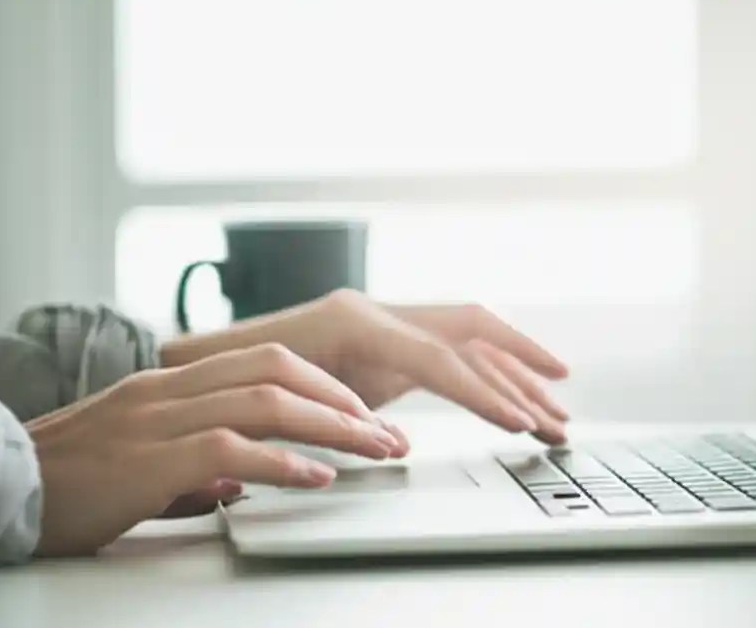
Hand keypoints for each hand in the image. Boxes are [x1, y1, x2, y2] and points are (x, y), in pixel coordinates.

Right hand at [26, 343, 400, 555]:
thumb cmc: (65, 479)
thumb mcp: (137, 457)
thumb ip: (193, 460)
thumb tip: (240, 478)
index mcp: (170, 382)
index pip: (265, 360)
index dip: (323, 381)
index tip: (362, 409)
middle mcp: (170, 389)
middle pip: (279, 371)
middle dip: (343, 398)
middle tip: (386, 429)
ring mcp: (159, 419)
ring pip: (268, 403)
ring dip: (332, 426)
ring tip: (373, 449)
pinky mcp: (149, 459)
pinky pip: (233, 450)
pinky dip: (285, 463)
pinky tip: (318, 479)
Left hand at [161, 291, 570, 444]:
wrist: (195, 361)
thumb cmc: (228, 381)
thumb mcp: (277, 402)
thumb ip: (339, 419)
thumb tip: (396, 444)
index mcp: (353, 321)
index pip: (440, 357)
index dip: (485, 392)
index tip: (520, 423)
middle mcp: (376, 312)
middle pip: (471, 329)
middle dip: (522, 365)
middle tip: (561, 408)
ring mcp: (383, 323)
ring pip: (467, 342)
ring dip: (513, 375)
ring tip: (553, 414)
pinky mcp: (383, 344)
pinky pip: (447, 356)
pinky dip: (483, 377)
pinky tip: (509, 400)